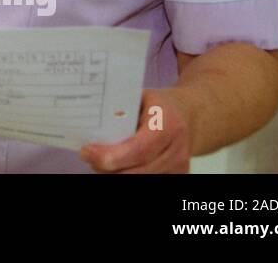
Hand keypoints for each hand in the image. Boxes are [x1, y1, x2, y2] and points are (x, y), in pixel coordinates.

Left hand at [79, 87, 194, 172]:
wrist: (190, 116)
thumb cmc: (159, 105)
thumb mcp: (140, 98)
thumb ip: (120, 110)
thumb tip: (91, 122)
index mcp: (167, 124)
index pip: (139, 149)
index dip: (112, 156)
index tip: (88, 152)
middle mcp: (177, 149)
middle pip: (138, 170)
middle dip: (107, 168)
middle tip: (88, 157)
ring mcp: (180, 166)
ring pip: (141, 179)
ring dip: (115, 173)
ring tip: (99, 161)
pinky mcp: (178, 176)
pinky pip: (148, 179)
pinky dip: (128, 173)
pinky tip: (116, 165)